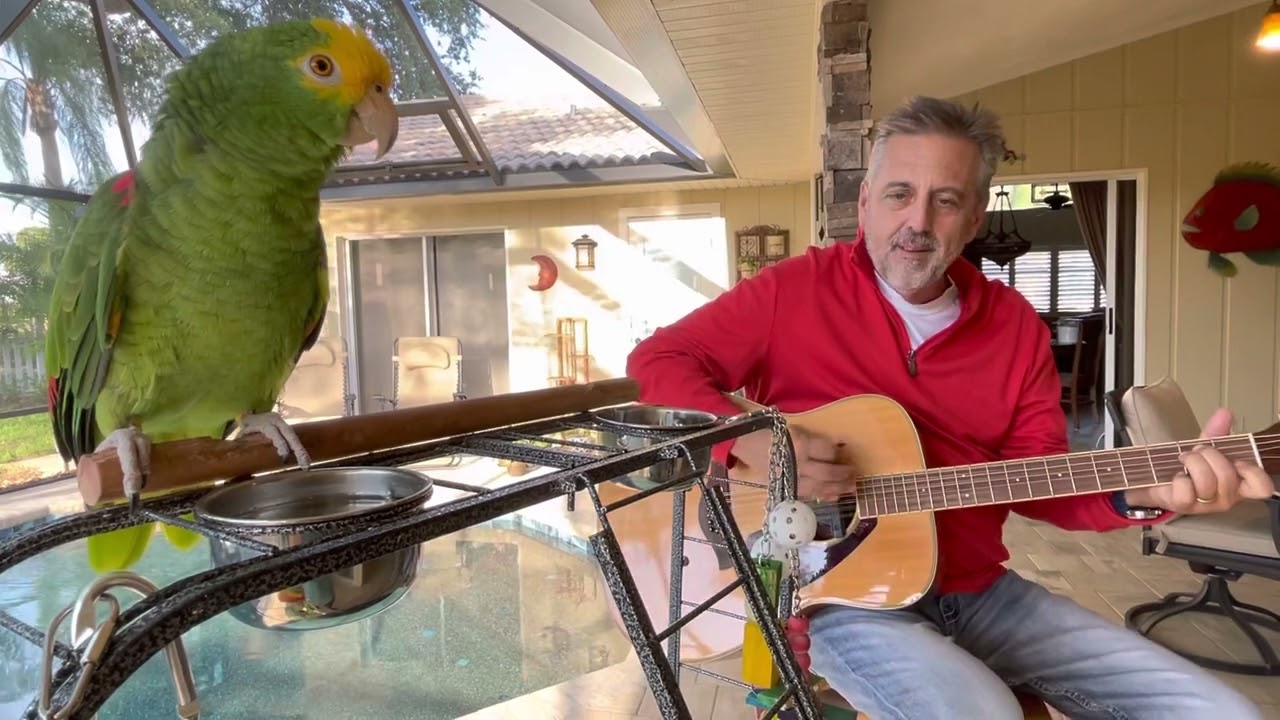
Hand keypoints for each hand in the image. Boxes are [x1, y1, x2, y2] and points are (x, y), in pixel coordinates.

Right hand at [728, 425, 853, 501]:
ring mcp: (792, 477)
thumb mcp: (793, 429)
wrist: (742, 442)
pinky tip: (834, 496)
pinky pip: (808, 494)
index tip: (845, 453)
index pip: (827, 451)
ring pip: (820, 486)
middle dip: (843, 474)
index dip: (838, 452)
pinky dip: (823, 495)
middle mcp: (799, 463)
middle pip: (827, 472)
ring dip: (838, 488)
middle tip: (855, 474)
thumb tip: (837, 448)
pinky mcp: (786, 486)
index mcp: (800, 444)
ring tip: (852, 488)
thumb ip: (813, 440)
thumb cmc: (768, 431)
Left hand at [1123, 408, 1275, 513]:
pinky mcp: (1183, 505)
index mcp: (1238, 484)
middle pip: (1227, 476)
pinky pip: (1185, 490)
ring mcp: (1205, 504)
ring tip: (1184, 458)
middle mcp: (1225, 497)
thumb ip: (1216, 432)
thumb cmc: (1187, 469)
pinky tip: (1176, 475)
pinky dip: (1178, 478)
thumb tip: (1225, 413)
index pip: (1261, 487)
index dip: (1253, 472)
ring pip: (1206, 481)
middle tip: (1197, 451)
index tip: (1237, 460)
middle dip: (1209, 454)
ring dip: (1192, 462)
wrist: (1156, 481)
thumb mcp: (1204, 449)